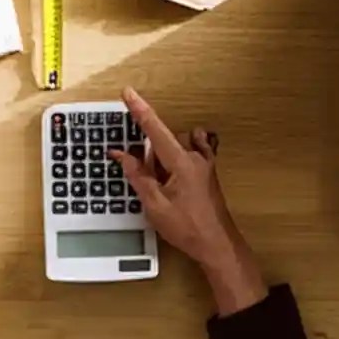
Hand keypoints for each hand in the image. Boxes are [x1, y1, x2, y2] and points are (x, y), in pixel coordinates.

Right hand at [111, 87, 267, 315]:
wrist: (217, 244)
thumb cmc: (188, 228)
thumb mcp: (154, 204)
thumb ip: (137, 176)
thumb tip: (121, 155)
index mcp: (182, 162)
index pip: (155, 129)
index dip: (140, 110)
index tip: (128, 93)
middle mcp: (196, 157)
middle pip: (163, 143)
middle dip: (149, 159)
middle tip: (148, 186)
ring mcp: (204, 164)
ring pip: (175, 150)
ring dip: (162, 163)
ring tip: (163, 190)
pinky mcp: (207, 172)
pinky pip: (190, 154)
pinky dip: (177, 160)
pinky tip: (173, 177)